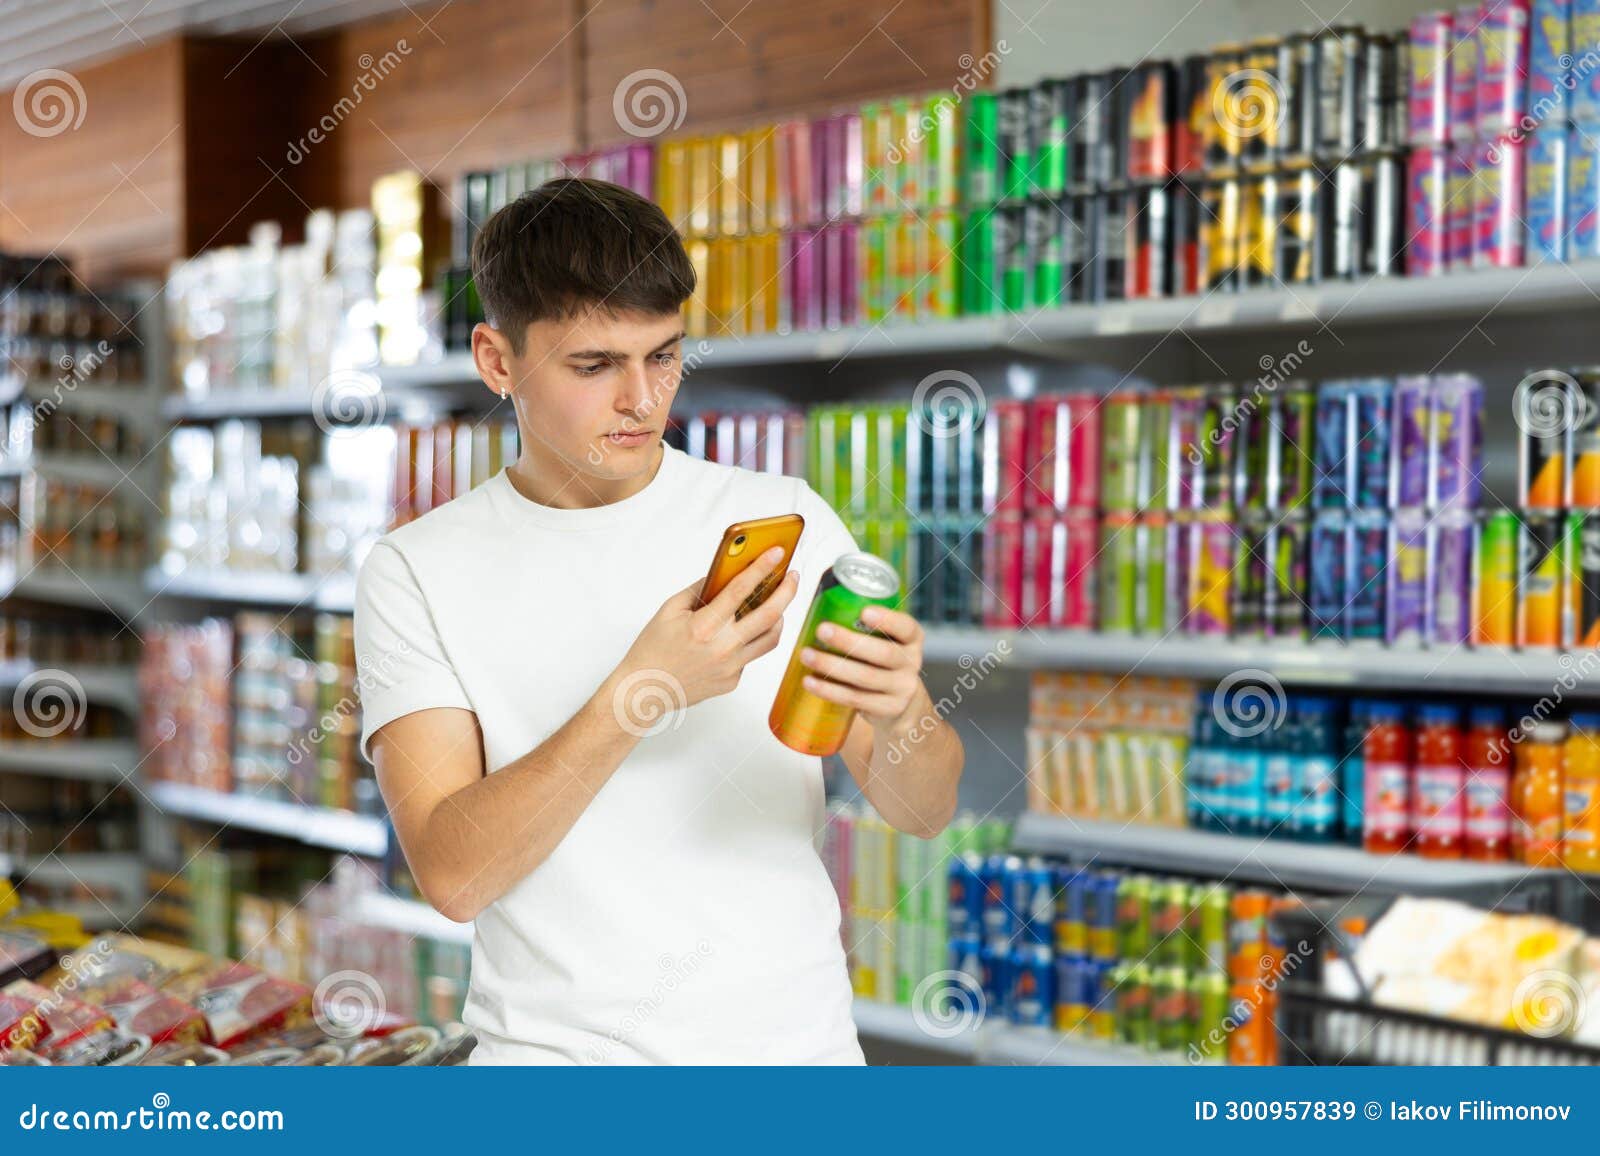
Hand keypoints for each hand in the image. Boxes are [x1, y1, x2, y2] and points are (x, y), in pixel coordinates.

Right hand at [613, 546, 798, 718]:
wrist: (644, 691)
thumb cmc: (652, 650)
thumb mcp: (669, 610)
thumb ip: (699, 590)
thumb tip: (723, 574)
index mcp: (703, 626)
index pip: (741, 590)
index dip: (762, 567)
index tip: (777, 553)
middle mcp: (722, 648)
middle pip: (770, 615)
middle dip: (787, 591)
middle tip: (793, 577)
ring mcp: (731, 668)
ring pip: (771, 638)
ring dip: (779, 617)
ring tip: (777, 604)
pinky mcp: (733, 681)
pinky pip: (750, 656)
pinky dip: (749, 641)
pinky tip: (738, 635)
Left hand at [796, 604, 924, 728]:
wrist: (901, 704)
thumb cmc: (882, 663)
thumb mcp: (885, 642)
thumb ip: (865, 628)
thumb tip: (821, 608)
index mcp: (912, 639)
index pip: (906, 627)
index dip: (887, 620)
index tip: (863, 611)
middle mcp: (911, 662)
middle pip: (883, 653)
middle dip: (850, 641)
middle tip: (822, 630)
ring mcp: (902, 688)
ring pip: (866, 677)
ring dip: (833, 665)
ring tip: (807, 655)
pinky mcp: (888, 708)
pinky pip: (855, 698)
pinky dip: (829, 690)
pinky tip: (810, 681)